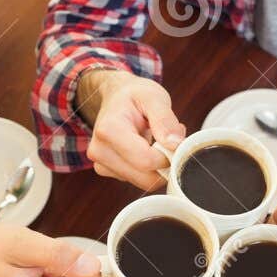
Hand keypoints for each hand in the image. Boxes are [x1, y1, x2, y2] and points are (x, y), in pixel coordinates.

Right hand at [79, 69, 184, 189]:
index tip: (177, 140)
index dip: (169, 156)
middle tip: (169, 139)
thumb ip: (165, 120)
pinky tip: (146, 148)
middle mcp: (99, 150)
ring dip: (157, 166)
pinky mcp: (105, 170)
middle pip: (144, 177)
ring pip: (142, 181)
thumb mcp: (154, 97)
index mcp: (109, 130)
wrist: (115, 96)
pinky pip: (137, 180)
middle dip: (165, 163)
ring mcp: (100, 163)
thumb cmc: (134, 95)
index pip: (146, 160)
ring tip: (156, 140)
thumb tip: (176, 145)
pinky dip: (148, 168)